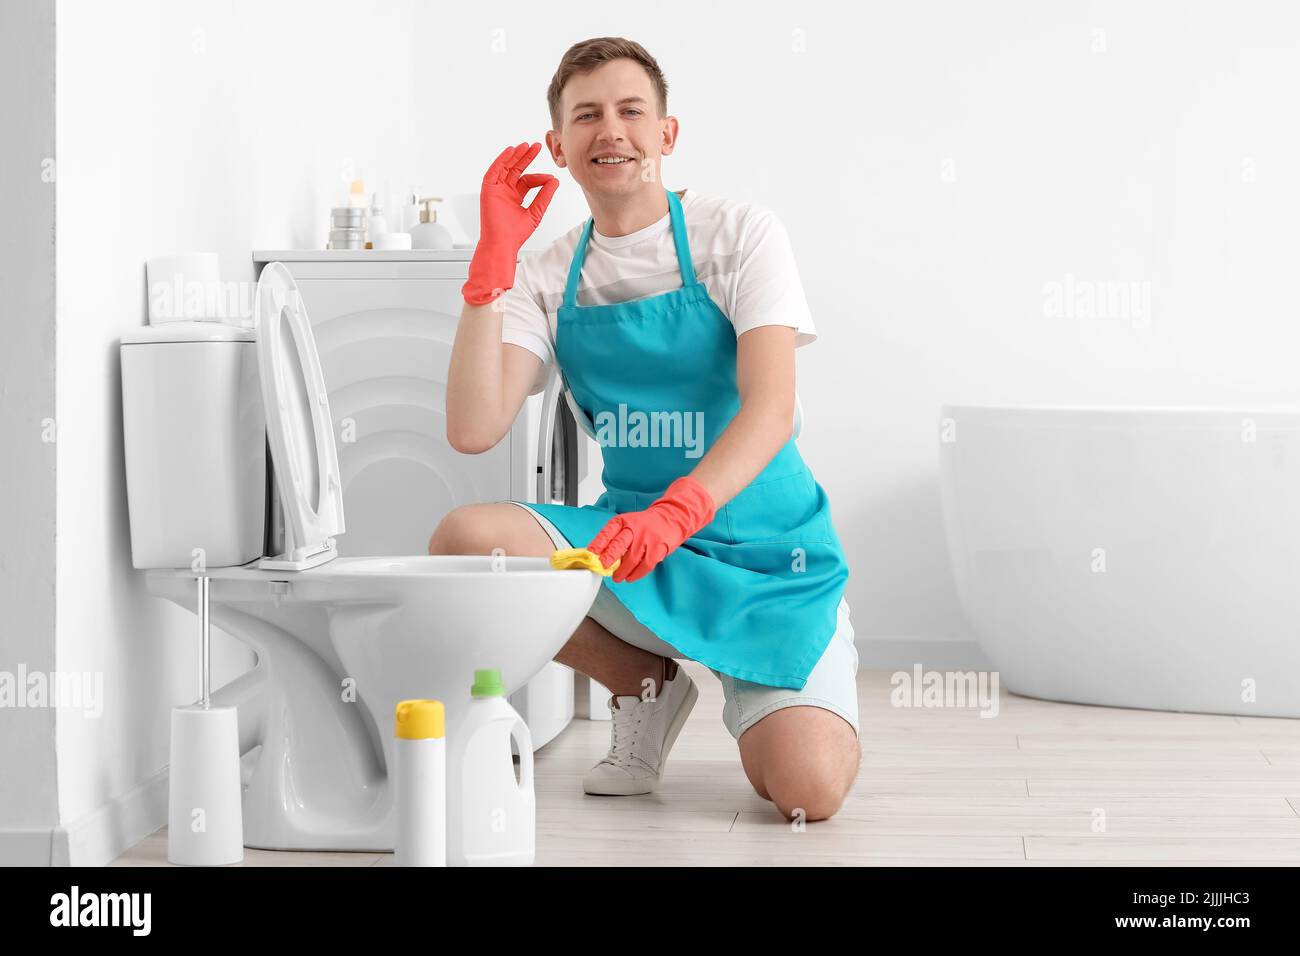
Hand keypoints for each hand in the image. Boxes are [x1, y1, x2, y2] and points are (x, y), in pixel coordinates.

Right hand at [462, 142, 559, 305]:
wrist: (503, 244)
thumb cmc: (516, 234)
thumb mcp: (536, 212)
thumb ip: (544, 196)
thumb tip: (554, 181)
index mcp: (515, 197)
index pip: (526, 180)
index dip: (538, 177)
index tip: (550, 177)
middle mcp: (504, 192)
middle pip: (515, 170)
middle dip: (525, 157)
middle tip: (536, 146)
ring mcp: (495, 190)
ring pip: (505, 167)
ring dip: (514, 156)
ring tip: (525, 146)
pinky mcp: (487, 190)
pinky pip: (494, 171)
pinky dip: (501, 160)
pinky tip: (510, 151)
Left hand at [587, 476, 716, 583]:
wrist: (671, 518)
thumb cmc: (645, 524)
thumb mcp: (628, 523)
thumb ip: (615, 537)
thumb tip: (599, 555)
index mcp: (624, 521)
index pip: (607, 532)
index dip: (598, 545)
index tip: (591, 555)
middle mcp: (635, 529)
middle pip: (618, 545)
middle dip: (608, 559)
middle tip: (602, 567)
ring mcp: (647, 539)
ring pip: (631, 559)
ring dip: (621, 572)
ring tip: (616, 577)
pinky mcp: (657, 549)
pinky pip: (644, 566)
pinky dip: (636, 575)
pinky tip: (630, 577)